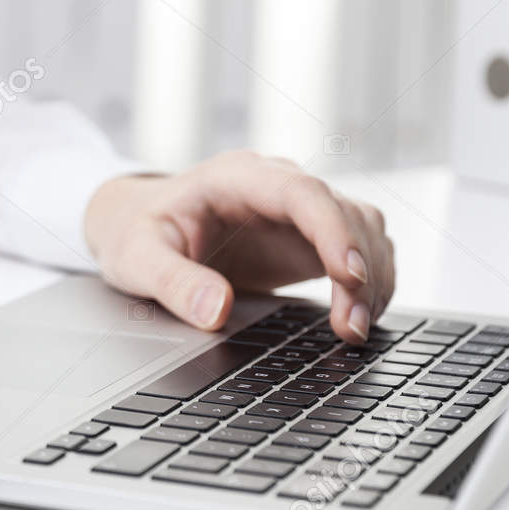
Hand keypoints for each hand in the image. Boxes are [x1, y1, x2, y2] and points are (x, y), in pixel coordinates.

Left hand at [83, 151, 393, 341]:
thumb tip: (215, 310)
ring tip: (354, 330)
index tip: (349, 273)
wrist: (137, 224)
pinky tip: (359, 318)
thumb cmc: (136, 231)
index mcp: (236, 178)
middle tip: (351, 326)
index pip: (301, 192)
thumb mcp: (138, 257)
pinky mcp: (308, 239)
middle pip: (344, 212)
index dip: (333, 230)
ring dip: (372, 278)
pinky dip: (369, 283)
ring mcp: (297, 212)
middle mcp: (276, 187)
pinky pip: (359, 251)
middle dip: (360, 268)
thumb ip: (173, 282)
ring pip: (363, 229)